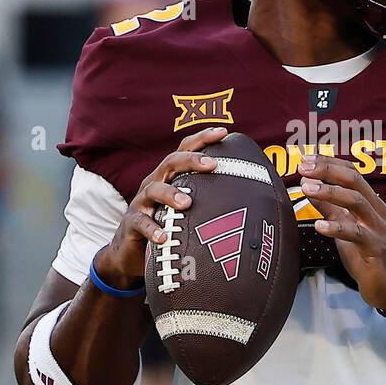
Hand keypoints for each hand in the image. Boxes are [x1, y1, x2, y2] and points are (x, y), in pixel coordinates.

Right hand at [95, 127, 227, 287]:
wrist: (132, 252)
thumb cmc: (168, 225)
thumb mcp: (187, 210)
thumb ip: (209, 202)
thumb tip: (254, 204)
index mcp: (171, 176)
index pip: (185, 150)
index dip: (202, 139)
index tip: (224, 132)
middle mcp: (155, 182)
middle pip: (171, 162)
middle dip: (192, 160)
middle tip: (212, 165)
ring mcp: (142, 202)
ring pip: (154, 189)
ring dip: (171, 194)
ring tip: (187, 203)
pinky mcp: (131, 223)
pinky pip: (141, 223)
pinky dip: (153, 229)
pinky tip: (164, 237)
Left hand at [298, 154, 385, 313]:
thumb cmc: (368, 255)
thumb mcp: (345, 227)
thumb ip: (330, 208)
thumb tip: (310, 188)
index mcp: (370, 202)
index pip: (351, 172)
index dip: (328, 163)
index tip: (305, 159)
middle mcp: (376, 210)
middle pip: (354, 180)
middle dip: (327, 171)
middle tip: (303, 169)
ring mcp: (378, 228)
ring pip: (357, 202)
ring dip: (330, 193)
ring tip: (307, 190)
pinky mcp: (376, 249)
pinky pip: (357, 234)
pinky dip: (337, 228)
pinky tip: (321, 226)